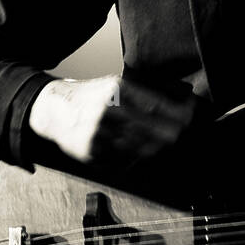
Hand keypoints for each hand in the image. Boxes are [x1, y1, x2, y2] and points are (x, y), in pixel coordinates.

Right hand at [28, 75, 196, 164]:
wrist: (53, 109)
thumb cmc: (90, 96)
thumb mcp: (115, 85)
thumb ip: (142, 96)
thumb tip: (179, 107)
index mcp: (118, 90)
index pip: (159, 106)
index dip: (180, 114)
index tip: (191, 116)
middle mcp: (110, 111)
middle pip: (156, 132)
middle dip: (173, 135)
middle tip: (180, 135)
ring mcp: (101, 134)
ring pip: (143, 149)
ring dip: (154, 147)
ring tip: (159, 142)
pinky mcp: (92, 153)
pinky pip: (124, 160)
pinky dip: (133, 156)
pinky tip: (133, 148)